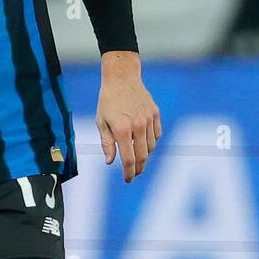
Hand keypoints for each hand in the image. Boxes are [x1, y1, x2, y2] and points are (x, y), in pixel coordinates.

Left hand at [96, 50, 161, 182]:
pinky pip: (157, 134)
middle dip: (139, 168)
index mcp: (122, 130)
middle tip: (134, 174)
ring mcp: (148, 119)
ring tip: (137, 156)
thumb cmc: (108, 101)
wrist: (122, 78)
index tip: (128, 180)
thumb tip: (110, 162)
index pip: (128, 159)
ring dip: (145, 155)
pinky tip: (144, 141)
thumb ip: (107, 144)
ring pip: (151, 146)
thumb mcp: (101, 122)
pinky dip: (152, 141)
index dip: (129, 173)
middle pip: (142, 156)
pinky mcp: (155, 113)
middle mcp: (138, 126)